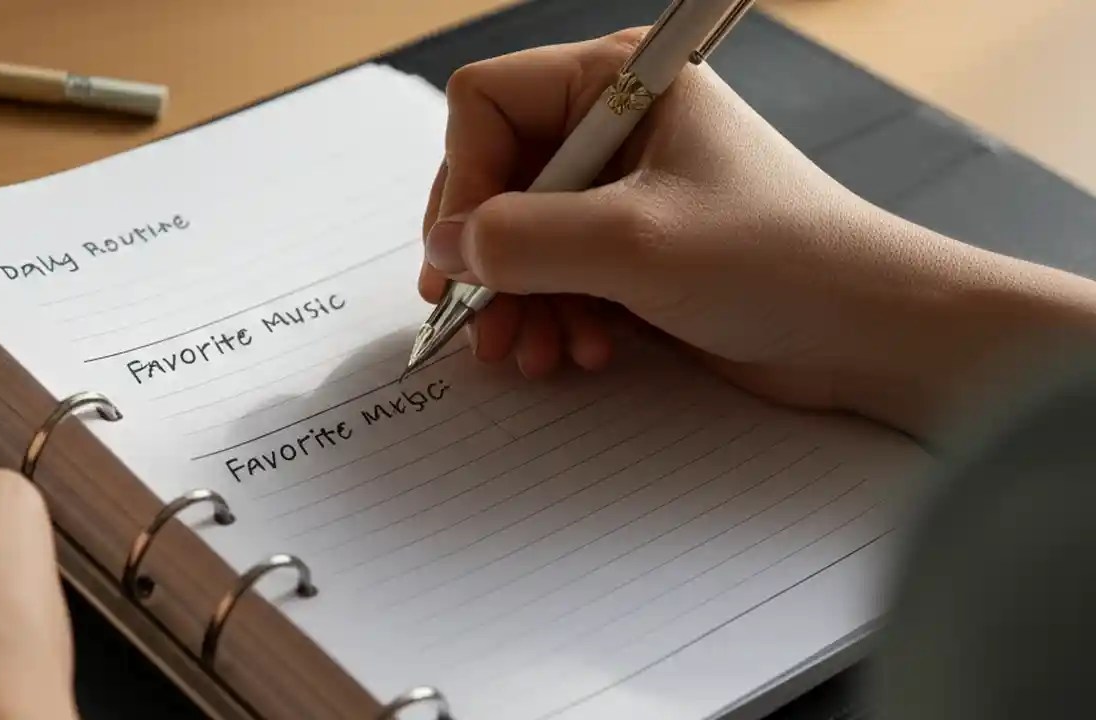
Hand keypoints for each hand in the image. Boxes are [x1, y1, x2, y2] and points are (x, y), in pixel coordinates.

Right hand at [420, 28, 1095, 440]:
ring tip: (536, 353)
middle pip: (495, 177)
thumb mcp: (635, 245)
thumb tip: (445, 246)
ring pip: (520, 237)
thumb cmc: (779, 262)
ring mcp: (623, 192)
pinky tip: (582, 352)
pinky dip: (555, 316)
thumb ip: (522, 239)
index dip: (465, 180)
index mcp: (618, 83)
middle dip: (488, 258)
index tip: (466, 256)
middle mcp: (614, 128)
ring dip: (518, 302)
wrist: (867, 332)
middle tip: (480, 324)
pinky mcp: (633, 250)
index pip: (487, 105)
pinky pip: (557, 276)